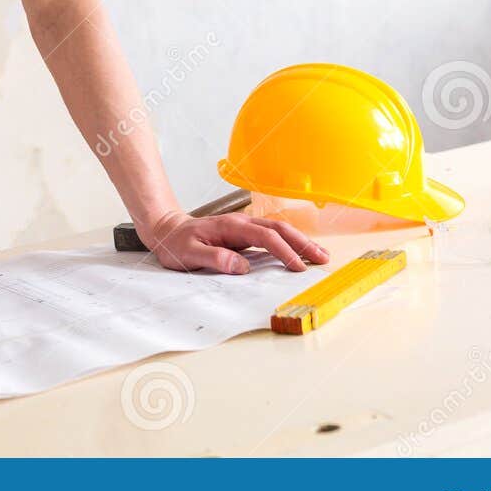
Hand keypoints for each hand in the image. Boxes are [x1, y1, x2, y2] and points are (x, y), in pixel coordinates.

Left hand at [138, 210, 330, 273]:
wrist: (168, 230)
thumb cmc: (176, 243)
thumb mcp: (188, 253)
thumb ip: (214, 258)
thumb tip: (240, 266)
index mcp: (231, 226)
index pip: (265, 237)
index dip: (284, 251)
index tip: (297, 267)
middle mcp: (242, 224)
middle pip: (279, 229)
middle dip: (302, 243)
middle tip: (322, 258)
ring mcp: (244, 228)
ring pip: (279, 231)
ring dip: (300, 242)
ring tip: (319, 256)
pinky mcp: (245, 236)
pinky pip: (272, 238)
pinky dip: (289, 244)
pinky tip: (299, 254)